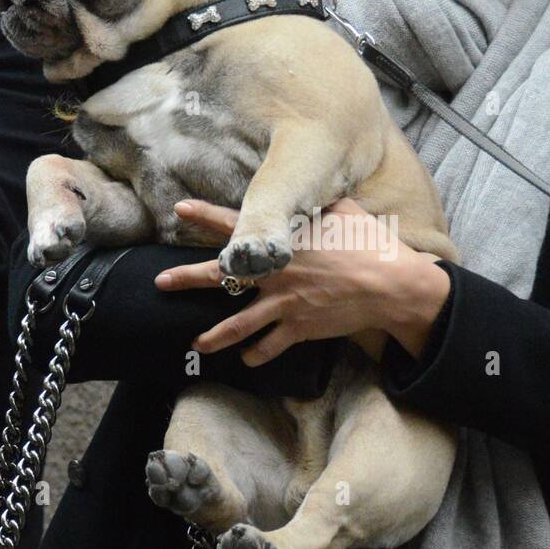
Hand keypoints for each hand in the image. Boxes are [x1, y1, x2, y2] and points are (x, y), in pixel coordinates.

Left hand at [154, 196, 450, 365]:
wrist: (389, 284)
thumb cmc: (369, 242)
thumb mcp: (341, 211)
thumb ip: (317, 203)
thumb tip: (311, 187)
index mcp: (281, 241)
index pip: (235, 225)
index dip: (204, 217)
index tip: (179, 210)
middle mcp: (275, 272)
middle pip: (220, 276)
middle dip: (187, 278)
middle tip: (160, 282)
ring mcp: (284, 303)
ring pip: (238, 324)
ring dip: (214, 336)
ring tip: (195, 343)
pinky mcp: (299, 328)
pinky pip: (270, 346)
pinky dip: (257, 355)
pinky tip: (247, 361)